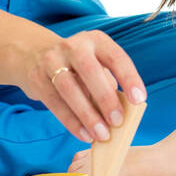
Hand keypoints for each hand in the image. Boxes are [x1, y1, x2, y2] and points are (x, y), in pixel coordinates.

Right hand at [22, 31, 146, 143]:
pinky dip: (71, 122)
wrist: (35, 55)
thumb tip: (123, 114)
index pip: (115, 57)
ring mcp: (52, 60)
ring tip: (101, 135)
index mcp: (96, 40)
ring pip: (69, 88)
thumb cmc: (79, 66)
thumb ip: (109, 84)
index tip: (139, 99)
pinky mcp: (37, 78)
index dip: (129, 78)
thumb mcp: (97, 64)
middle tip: (117, 121)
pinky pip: (55, 103)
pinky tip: (84, 135)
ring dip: (87, 115)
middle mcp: (73, 46)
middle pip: (89, 70)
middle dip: (105, 98)